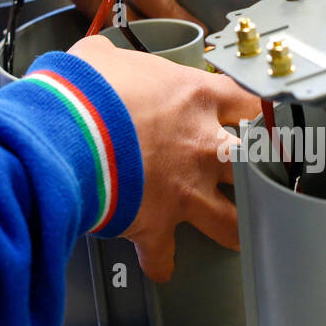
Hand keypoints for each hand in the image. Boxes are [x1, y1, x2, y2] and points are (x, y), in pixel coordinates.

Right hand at [68, 35, 260, 281]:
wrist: (62, 134)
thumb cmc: (83, 93)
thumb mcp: (102, 59)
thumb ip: (116, 63)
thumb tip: (101, 62)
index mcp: (196, 98)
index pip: (249, 103)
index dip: (259, 114)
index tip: (261, 122)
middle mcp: (202, 146)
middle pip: (255, 164)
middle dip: (261, 172)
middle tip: (262, 178)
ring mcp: (186, 189)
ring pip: (232, 219)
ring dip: (234, 228)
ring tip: (236, 233)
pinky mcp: (157, 223)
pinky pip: (164, 254)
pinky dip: (161, 262)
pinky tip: (161, 266)